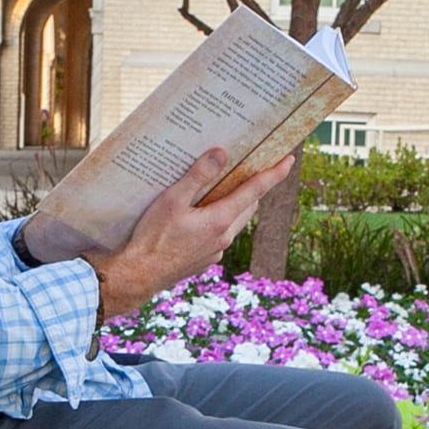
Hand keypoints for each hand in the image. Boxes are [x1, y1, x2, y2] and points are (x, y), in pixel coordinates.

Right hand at [85, 148, 294, 323]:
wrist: (139, 275)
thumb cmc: (152, 237)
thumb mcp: (172, 200)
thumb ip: (198, 176)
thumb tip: (222, 153)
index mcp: (219, 220)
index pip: (255, 191)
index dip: (274, 174)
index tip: (289, 160)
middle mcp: (224, 237)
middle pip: (249, 206)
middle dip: (255, 187)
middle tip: (255, 168)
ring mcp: (216, 251)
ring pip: (235, 222)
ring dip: (236, 204)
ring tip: (226, 188)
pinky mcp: (205, 259)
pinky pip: (220, 235)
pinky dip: (219, 220)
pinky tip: (201, 215)